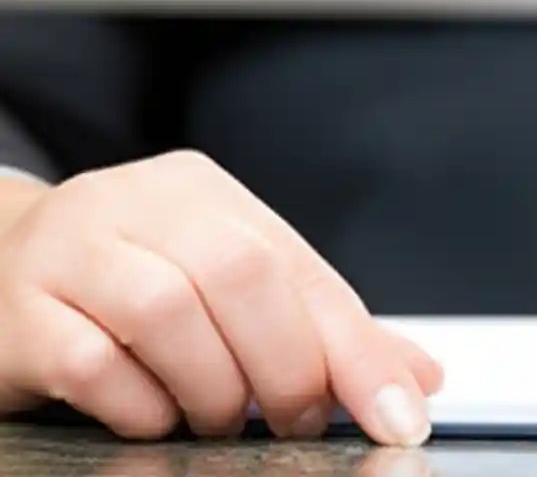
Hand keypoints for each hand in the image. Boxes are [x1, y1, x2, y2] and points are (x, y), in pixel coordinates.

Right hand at [0, 151, 441, 444]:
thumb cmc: (133, 280)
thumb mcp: (232, 288)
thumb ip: (320, 331)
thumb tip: (417, 378)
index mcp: (205, 194)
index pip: (303, 270)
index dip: (357, 350)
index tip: (397, 415)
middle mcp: (137, 205)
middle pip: (242, 277)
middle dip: (287, 368)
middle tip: (294, 421)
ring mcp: (71, 252)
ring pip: (167, 313)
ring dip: (213, 389)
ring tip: (218, 420)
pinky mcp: (20, 311)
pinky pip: (92, 363)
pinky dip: (140, 406)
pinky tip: (153, 417)